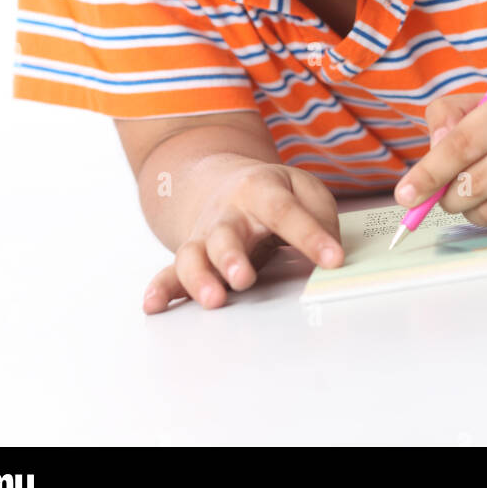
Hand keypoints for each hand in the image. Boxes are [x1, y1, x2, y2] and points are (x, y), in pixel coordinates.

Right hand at [143, 157, 343, 312]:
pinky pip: (170, 273)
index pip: (285, 211)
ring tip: (212, 299)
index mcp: (260, 190)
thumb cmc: (272, 192)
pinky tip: (153, 305)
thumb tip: (329, 254)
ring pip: (194, 255)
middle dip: (231, 257)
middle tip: (244, 278)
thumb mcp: (303, 189)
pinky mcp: (192, 258)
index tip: (333, 259)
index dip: (310, 235)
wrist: (224, 182)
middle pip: (226, 234)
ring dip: (199, 278)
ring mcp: (205, 236)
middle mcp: (227, 214)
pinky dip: (161, 289)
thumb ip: (320, 216)